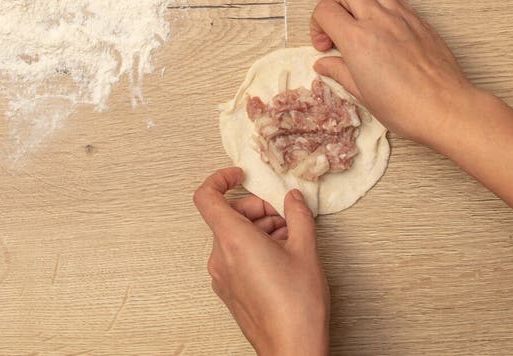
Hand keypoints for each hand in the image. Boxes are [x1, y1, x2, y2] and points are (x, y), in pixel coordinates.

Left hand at [193, 167, 329, 355]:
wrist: (292, 349)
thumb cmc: (297, 304)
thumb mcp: (305, 248)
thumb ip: (298, 214)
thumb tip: (292, 198)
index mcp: (234, 241)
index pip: (206, 197)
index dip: (220, 179)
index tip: (241, 175)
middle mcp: (220, 258)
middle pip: (228, 215)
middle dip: (257, 208)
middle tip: (284, 217)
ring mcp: (222, 277)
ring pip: (233, 235)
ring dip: (260, 228)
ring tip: (290, 239)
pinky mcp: (229, 291)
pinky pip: (235, 255)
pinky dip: (255, 246)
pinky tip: (282, 256)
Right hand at [310, 0, 475, 148]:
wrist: (445, 108)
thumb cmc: (407, 107)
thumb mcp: (363, 94)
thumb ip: (340, 72)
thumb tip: (325, 64)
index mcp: (358, 39)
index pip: (325, 9)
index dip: (317, 25)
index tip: (324, 44)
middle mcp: (379, 20)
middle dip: (334, 3)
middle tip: (337, 29)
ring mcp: (401, 16)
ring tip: (360, 22)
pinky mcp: (419, 19)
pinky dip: (382, 3)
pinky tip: (383, 28)